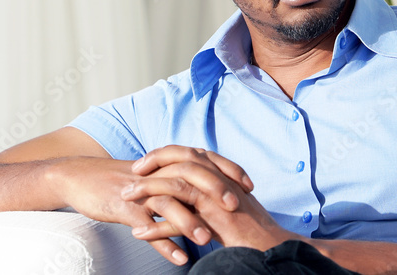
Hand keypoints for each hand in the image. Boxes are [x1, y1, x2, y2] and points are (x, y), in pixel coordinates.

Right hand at [50, 155, 248, 264]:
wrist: (81, 178)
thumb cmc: (122, 180)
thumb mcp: (154, 176)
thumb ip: (179, 179)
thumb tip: (208, 189)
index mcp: (167, 164)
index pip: (204, 161)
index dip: (228, 170)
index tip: (249, 186)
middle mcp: (156, 174)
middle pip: (190, 177)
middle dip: (215, 191)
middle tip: (236, 208)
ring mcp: (140, 191)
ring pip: (168, 203)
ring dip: (189, 222)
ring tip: (207, 240)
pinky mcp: (123, 208)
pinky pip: (146, 228)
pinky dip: (163, 243)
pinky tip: (179, 258)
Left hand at [123, 146, 297, 251]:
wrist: (270, 245)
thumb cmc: (250, 229)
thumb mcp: (228, 203)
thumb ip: (211, 193)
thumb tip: (191, 192)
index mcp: (220, 173)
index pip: (188, 152)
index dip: (164, 153)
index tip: (145, 162)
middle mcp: (218, 178)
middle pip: (179, 158)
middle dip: (151, 163)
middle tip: (132, 173)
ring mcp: (215, 196)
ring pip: (174, 183)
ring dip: (146, 190)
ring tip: (127, 198)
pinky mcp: (212, 218)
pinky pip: (177, 217)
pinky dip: (155, 225)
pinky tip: (139, 233)